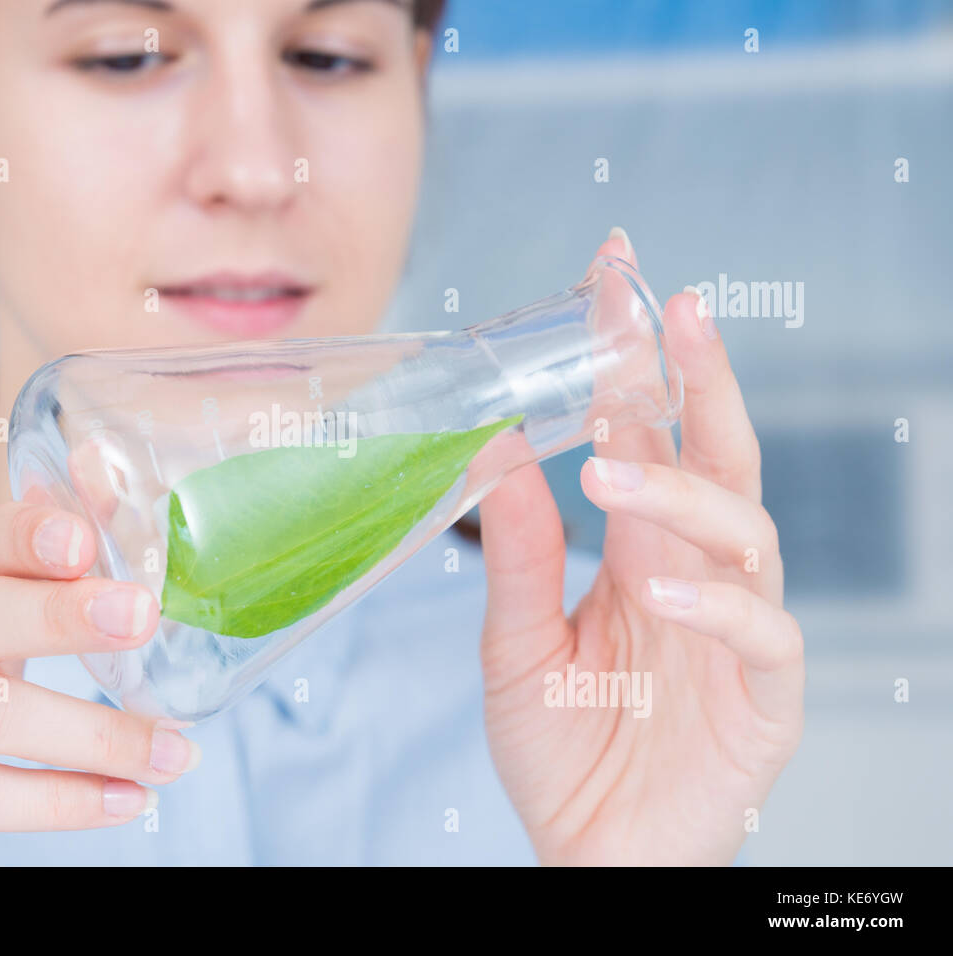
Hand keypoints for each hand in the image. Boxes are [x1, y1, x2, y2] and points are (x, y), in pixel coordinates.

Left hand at [477, 230, 803, 864]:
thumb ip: (514, 554)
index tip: (612, 276)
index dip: (634, 358)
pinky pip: (762, 631)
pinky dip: (719, 600)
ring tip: (612, 463)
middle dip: (700, 375)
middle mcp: (693, 569)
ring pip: (743, 526)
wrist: (590, 853)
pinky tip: (664, 586)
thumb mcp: (514, 643)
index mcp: (638, 547)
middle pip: (716, 452)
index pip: (647, 433)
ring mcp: (735, 626)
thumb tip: (494, 450)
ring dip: (682, 487)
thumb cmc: (561, 747)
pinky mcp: (763, 695)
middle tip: (673, 305)